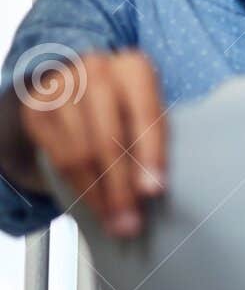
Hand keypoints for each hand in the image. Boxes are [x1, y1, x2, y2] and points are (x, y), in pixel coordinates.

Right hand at [16, 50, 165, 238]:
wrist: (79, 82)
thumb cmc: (128, 100)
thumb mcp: (149, 104)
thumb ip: (157, 133)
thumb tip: (163, 186)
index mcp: (134, 67)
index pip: (145, 115)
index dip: (150, 155)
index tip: (155, 190)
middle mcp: (95, 71)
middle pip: (107, 139)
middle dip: (121, 187)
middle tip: (132, 222)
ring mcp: (61, 89)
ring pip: (79, 155)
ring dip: (99, 196)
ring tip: (117, 223)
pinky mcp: (37, 111)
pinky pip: (58, 160)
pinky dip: (79, 189)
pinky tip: (96, 208)